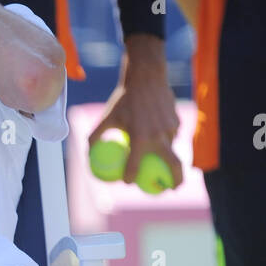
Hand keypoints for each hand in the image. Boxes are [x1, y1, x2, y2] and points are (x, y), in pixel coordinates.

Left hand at [88, 39, 182, 186]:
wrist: (146, 76)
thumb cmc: (124, 98)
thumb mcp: (107, 116)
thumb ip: (96, 135)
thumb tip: (88, 151)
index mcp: (140, 138)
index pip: (134, 167)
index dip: (129, 178)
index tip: (128, 182)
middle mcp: (158, 136)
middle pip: (173, 165)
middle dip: (175, 181)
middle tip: (171, 188)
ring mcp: (170, 129)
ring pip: (172, 148)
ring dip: (167, 154)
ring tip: (160, 155)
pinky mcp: (178, 121)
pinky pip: (173, 135)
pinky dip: (167, 137)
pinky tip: (159, 131)